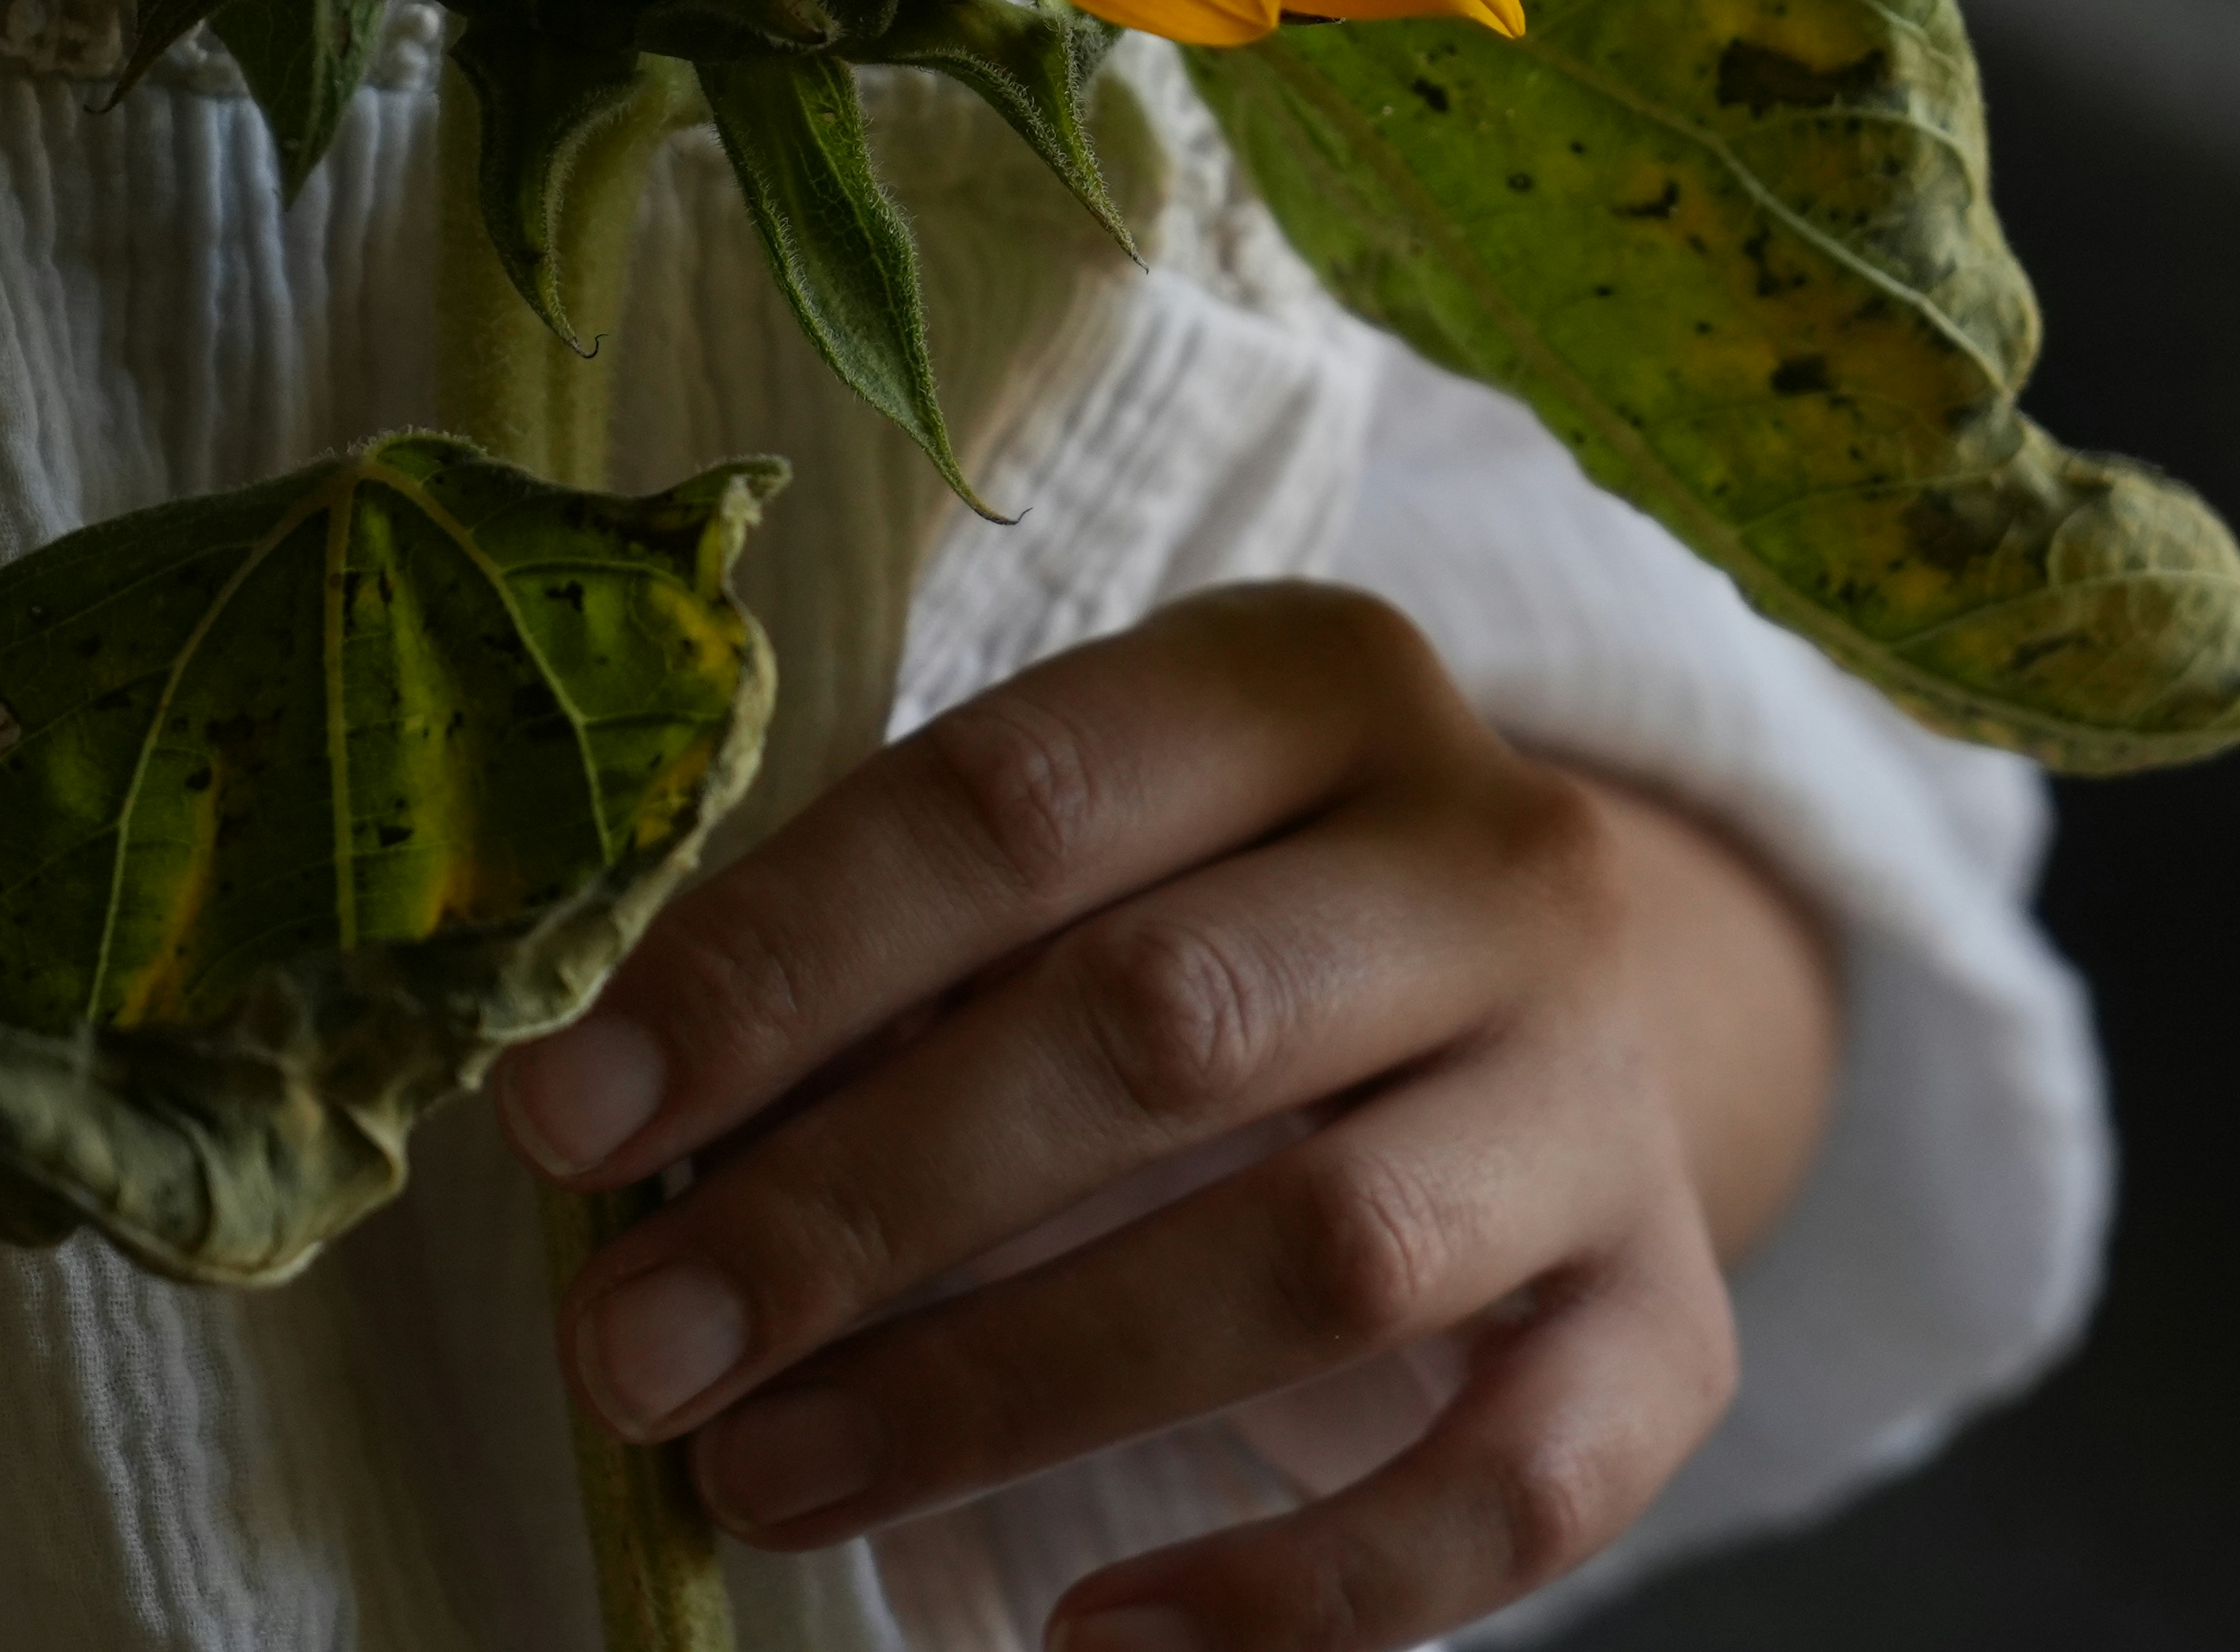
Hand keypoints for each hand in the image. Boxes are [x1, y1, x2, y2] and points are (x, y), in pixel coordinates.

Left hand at [493, 580, 1841, 1647]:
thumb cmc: (1220, 926)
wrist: (1560, 1015)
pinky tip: (1090, 1637)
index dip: (778, 964)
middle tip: (635, 1351)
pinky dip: (1303, 1591)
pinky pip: (1517, 1481)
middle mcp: (1501, 857)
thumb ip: (890, 957)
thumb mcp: (1081, 864)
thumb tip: (605, 1125)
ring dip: (1011, 1390)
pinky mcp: (1671, 1310)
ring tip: (770, 1482)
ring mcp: (1605, 1088)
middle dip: (860, 1205)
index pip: (1022, 799)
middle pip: (1165, 1025)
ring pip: (1323, 1251)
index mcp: (1321, 683)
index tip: (569, 1123)